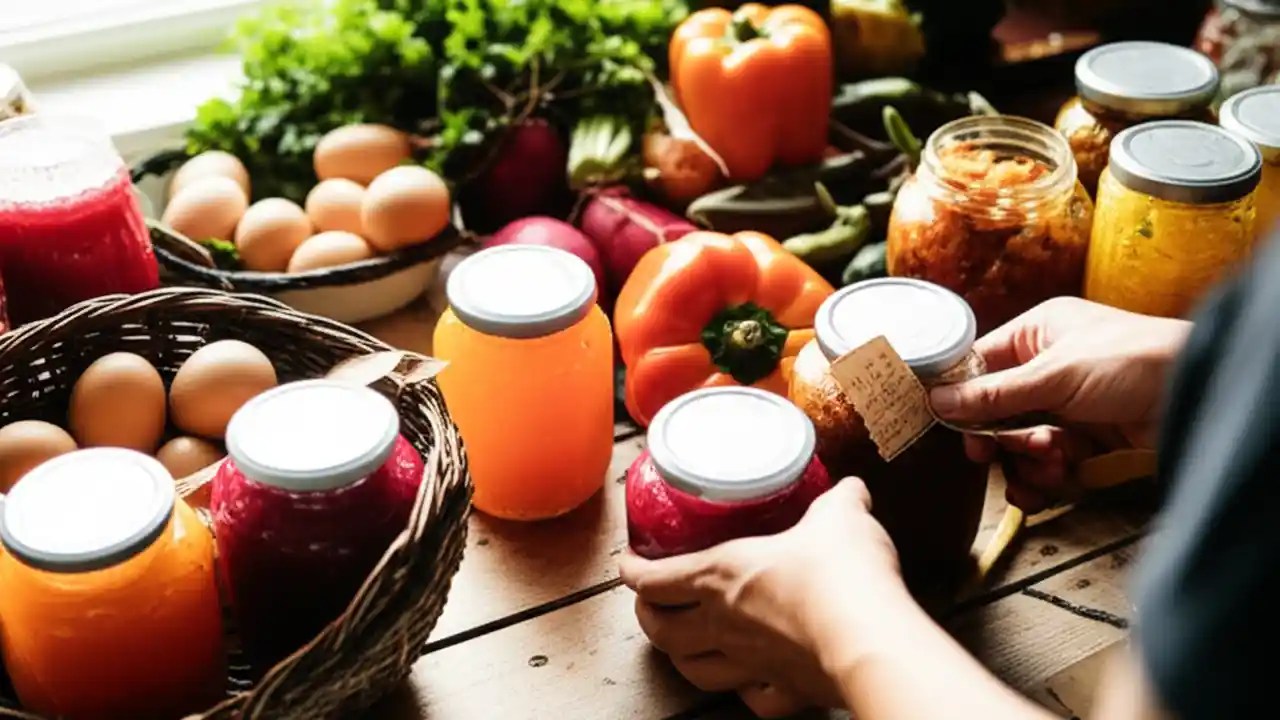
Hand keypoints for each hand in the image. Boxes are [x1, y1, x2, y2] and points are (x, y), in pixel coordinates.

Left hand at [619, 479, 905, 715]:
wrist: (873, 640)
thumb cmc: (843, 574)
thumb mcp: (841, 516)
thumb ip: (841, 500)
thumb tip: (852, 489)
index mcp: (723, 574)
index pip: (655, 578)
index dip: (633, 571)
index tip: (629, 563)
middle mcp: (726, 623)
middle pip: (662, 631)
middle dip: (647, 618)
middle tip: (649, 605)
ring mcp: (752, 664)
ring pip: (694, 671)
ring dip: (680, 658)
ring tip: (681, 646)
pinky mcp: (786, 693)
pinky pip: (753, 699)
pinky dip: (744, 691)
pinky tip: (748, 684)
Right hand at [928, 298, 1189, 511]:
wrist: (1197, 393)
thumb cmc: (1133, 361)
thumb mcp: (1054, 374)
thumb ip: (993, 393)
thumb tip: (936, 400)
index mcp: (1038, 334)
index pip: (979, 365)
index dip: (961, 397)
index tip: (948, 424)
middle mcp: (1048, 368)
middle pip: (996, 413)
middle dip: (1001, 437)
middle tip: (993, 454)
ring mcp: (1068, 407)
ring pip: (1020, 444)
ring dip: (1028, 459)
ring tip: (1053, 457)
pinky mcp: (1088, 442)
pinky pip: (1048, 465)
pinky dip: (1048, 478)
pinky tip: (1058, 479)